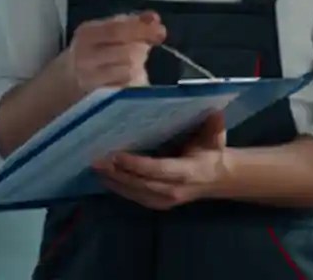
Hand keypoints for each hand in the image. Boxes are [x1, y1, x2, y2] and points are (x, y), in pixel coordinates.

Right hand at [66, 11, 166, 92]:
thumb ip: (130, 23)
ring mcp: (90, 82)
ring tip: (131, 66)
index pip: (117, 30)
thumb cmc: (91, 52)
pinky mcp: (99, 101)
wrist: (65, 82)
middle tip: (141, 51)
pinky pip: (127, 90)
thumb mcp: (104, 31)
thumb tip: (153, 18)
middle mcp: (86, 58)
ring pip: (129, 73)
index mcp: (87, 35)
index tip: (160, 32)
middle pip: (128, 53)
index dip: (142, 30)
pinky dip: (133, 84)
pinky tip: (128, 81)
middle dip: (140, 51)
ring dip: (137, 68)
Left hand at [93, 112, 229, 210]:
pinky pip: (134, 197)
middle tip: (96, 160)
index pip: (158, 170)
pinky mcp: (156, 204)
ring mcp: (165, 200)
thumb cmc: (212, 152)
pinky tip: (103, 177)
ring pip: (135, 193)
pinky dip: (118, 188)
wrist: (217, 179)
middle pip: (141, 184)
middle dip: (117, 173)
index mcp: (188, 172)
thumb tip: (214, 109)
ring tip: (95, 167)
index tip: (117, 155)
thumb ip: (214, 124)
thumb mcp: (216, 137)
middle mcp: (174, 190)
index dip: (137, 165)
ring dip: (113, 181)